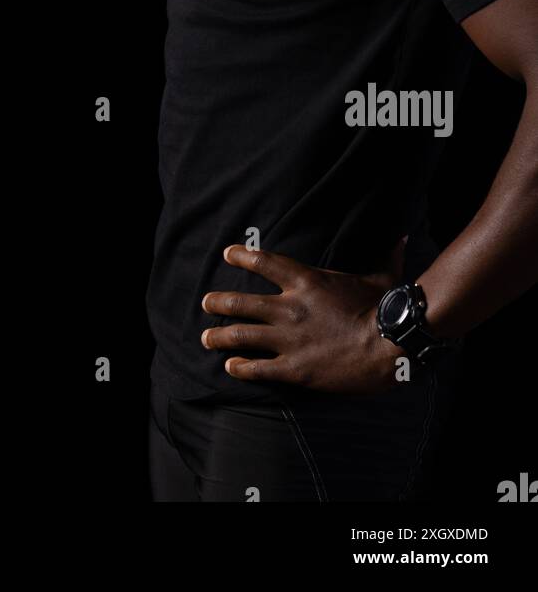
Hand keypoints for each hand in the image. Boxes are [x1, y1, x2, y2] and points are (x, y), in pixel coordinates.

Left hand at [200, 238, 409, 393]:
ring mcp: (289, 339)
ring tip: (205, 339)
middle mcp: (289, 308)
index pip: (265, 262)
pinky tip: (230, 368)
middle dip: (219, 303)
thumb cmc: (384, 309)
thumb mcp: (381, 277)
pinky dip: (241, 368)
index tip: (227, 254)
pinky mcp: (294, 368)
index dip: (243, 256)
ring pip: (242, 335)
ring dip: (219, 337)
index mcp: (306, 281)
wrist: (388, 346)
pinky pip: (259, 368)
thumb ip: (385, 257)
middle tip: (205, 303)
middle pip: (242, 302)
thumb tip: (401, 238)